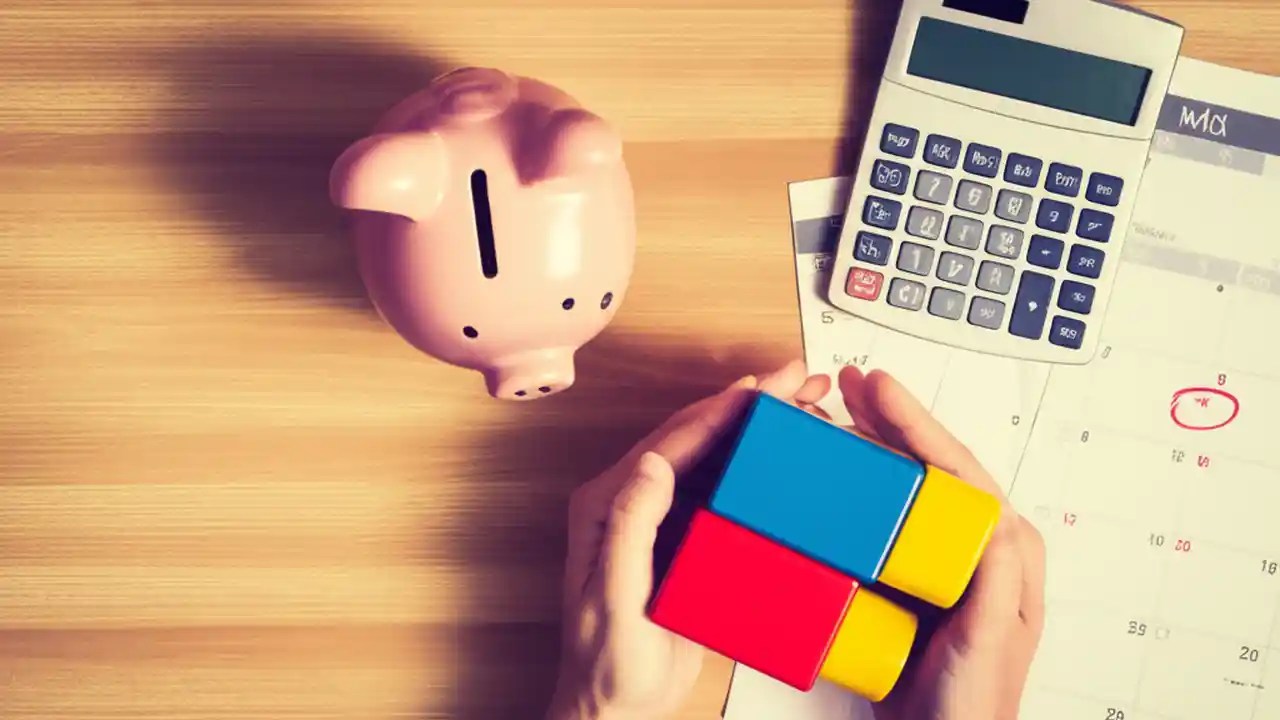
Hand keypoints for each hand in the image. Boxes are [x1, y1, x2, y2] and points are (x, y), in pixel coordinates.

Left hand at [546, 360, 830, 719]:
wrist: (616, 709)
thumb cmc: (606, 665)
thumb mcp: (616, 599)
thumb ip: (630, 528)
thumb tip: (653, 462)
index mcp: (607, 505)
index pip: (670, 443)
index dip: (719, 409)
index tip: (760, 386)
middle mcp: (632, 502)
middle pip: (696, 437)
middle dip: (747, 404)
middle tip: (796, 381)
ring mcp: (660, 519)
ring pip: (712, 457)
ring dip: (754, 428)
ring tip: (800, 404)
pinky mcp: (684, 539)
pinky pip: (721, 490)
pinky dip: (754, 467)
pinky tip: (783, 457)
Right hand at [837, 366, 1045, 719]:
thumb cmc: (973, 702)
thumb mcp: (991, 636)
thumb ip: (997, 573)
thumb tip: (988, 510)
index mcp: (1007, 549)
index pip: (959, 468)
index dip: (917, 422)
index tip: (879, 388)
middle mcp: (976, 546)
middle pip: (930, 464)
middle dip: (891, 419)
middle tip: (851, 384)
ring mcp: (939, 561)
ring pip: (903, 486)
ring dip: (872, 444)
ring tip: (840, 411)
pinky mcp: (908, 580)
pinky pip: (881, 522)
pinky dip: (857, 489)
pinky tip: (834, 476)